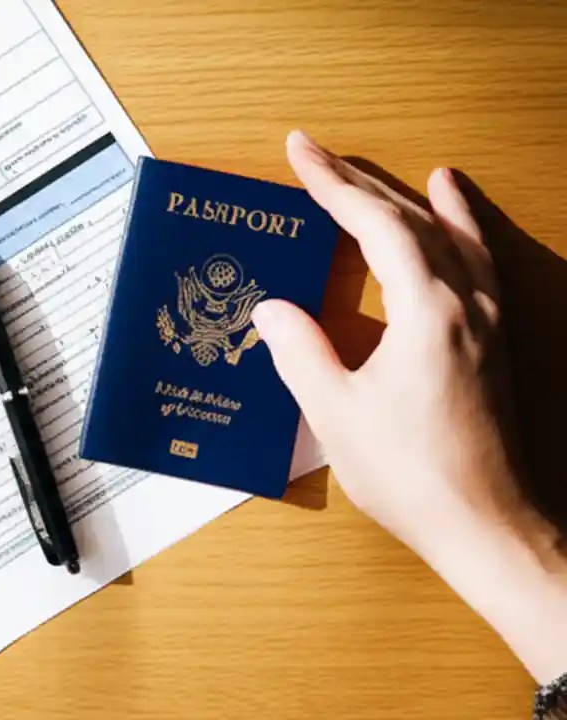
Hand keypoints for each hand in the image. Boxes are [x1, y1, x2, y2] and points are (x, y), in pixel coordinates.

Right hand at [252, 130, 566, 682]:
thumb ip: (301, 352)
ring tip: (417, 174)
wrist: (485, 525)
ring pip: (456, 240)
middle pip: (414, 222)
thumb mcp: (336, 414)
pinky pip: (481, 268)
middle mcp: (465, 305)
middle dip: (362, 185)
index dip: (333, 185)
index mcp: (426, 312)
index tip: (300, 152)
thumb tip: (271, 310)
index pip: (376, 225)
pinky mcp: (494, 346)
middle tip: (319, 154)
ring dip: (422, 203)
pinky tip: (460, 229)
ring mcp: (487, 324)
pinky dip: (466, 235)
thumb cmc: (410, 474)